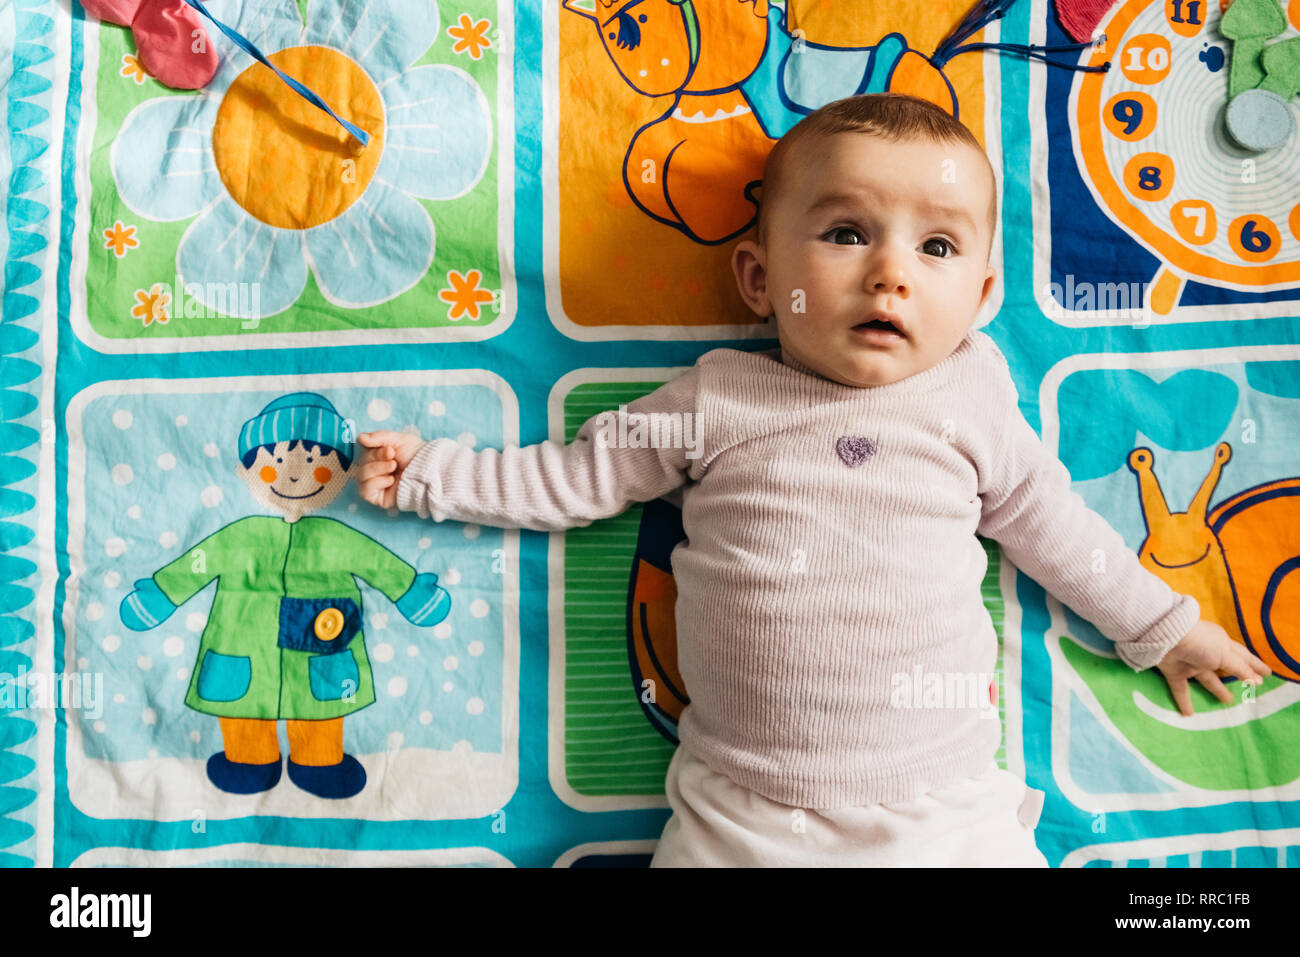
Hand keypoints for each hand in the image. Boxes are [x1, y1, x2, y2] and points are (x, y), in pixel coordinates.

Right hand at [356, 430, 427, 508]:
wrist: (429, 471)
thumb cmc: (416, 455)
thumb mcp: (398, 440)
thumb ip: (378, 437)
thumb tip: (360, 438)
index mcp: (377, 456)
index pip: (362, 451)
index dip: (372, 448)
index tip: (389, 448)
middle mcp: (374, 470)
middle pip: (361, 463)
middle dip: (376, 457)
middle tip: (393, 456)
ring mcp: (375, 484)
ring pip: (361, 476)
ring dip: (377, 469)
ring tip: (393, 466)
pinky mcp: (377, 497)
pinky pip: (364, 491)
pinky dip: (376, 483)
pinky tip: (390, 480)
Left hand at [1155, 619, 1270, 715]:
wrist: (1167, 636)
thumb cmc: (1201, 642)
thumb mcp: (1225, 655)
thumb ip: (1240, 669)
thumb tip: (1258, 681)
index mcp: (1222, 644)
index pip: (1243, 656)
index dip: (1255, 665)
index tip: (1267, 673)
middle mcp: (1207, 653)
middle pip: (1226, 667)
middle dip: (1239, 675)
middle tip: (1250, 687)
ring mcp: (1190, 662)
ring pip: (1206, 679)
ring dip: (1217, 690)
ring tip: (1228, 702)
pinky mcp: (1174, 671)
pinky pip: (1180, 689)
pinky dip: (1184, 701)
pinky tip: (1188, 714)